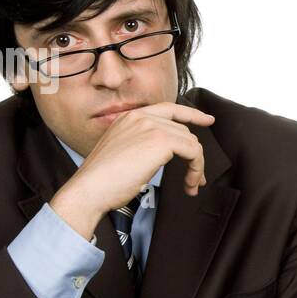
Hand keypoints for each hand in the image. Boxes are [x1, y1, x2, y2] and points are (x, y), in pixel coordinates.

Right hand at [49, 102, 214, 238]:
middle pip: (183, 131)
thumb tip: (165, 154)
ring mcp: (151, 126)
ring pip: (191, 143)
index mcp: (129, 118)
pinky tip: (190, 183)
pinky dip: (197, 169)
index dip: (191, 114)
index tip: (207, 120)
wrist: (89, 189)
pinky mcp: (161, 140)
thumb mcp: (122, 154)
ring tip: (192, 185)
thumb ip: (141, 146)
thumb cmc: (102, 181)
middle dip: (194, 156)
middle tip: (196, 179)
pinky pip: (193, 151)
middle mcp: (141, 117)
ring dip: (197, 167)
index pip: (168, 109)